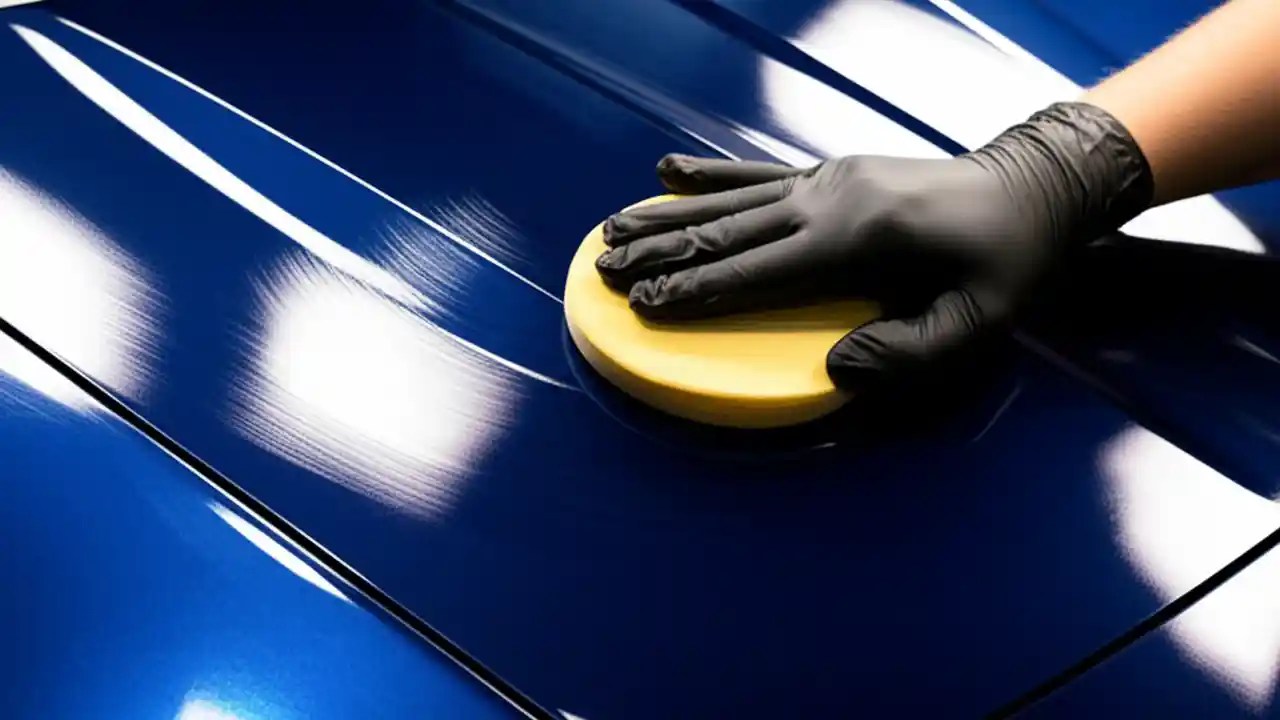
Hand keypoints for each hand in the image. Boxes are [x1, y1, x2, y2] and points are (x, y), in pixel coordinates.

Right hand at [596, 103, 1152, 392]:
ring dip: (668, 216)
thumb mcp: (977, 324)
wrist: (1034, 187)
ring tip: (612, 226)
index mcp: (856, 243)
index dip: (697, 292)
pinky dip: (710, 174)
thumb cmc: (1006, 264)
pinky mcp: (832, 172)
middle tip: (602, 268)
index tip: (643, 306)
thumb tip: (832, 370)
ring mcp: (827, 180)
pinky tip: (669, 169)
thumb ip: (907, 353)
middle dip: (661, 253)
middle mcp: (829, 201)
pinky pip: (758, 174)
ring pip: (730, 201)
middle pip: (726, 232)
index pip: (757, 273)